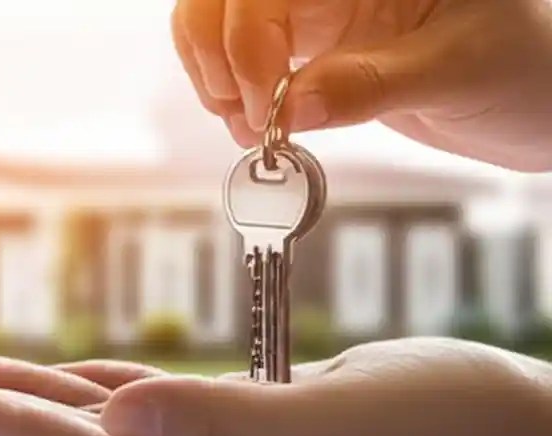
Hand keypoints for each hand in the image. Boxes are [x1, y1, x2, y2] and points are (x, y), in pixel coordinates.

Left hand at [0, 339, 551, 435]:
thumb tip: (111, 414)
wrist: (509, 431)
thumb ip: (220, 420)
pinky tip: (62, 378)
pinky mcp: (245, 432)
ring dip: (36, 393)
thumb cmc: (443, 428)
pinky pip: (155, 404)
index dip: (9, 423)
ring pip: (108, 420)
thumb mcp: (333, 423)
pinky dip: (103, 384)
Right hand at [173, 0, 551, 170]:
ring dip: (213, 74)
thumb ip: (372, 85)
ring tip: (250, 126)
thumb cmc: (529, 63)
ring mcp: (316, 7)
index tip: (272, 106)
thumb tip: (295, 106)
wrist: (538, 99)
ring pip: (217, 20)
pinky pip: (239, 55)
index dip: (250, 39)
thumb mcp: (458, 71)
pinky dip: (228, 91)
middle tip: (247, 117)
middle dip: (217, 54)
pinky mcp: (308, 42)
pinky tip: (258, 124)